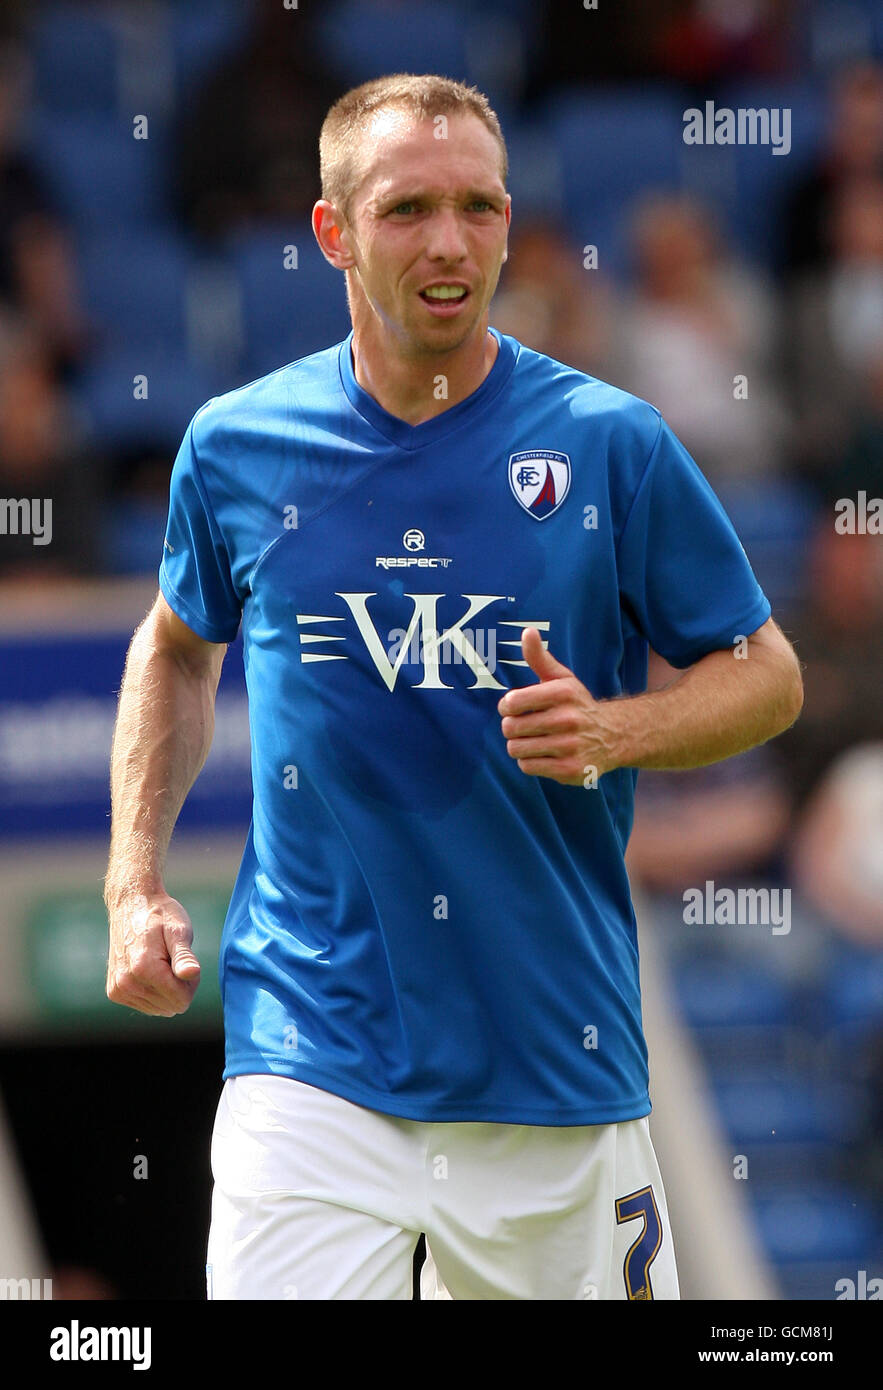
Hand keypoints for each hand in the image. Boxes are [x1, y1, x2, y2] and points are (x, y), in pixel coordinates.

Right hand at [106, 891, 200, 1016]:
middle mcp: (127, 983)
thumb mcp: (178, 930)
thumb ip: (184, 955)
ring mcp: (118, 989)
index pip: (181, 1000)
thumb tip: (192, 974)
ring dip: (166, 989)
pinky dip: (153, 991)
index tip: (184, 959)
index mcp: (144, 968)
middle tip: (173, 958)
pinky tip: (149, 968)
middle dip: (179, 986)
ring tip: (161, 961)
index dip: (191, 982)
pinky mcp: (114, 992)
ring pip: (159, 1009)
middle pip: (171, 1007)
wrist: (132, 904)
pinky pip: (146, 1006)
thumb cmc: (160, 915)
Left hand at [497, 627, 619, 785]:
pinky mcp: (569, 769)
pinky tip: (545, 754)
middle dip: (512, 727)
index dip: (507, 706)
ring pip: (516, 749)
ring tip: (534, 740)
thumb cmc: (577, 705)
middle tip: (525, 726)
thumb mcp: (562, 679)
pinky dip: (530, 762)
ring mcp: (570, 746)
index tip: (514, 707)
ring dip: (520, 746)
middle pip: (510, 728)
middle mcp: (568, 719)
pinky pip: (527, 766)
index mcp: (563, 693)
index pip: (512, 702)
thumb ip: (540, 657)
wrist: (612, 736)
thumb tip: (527, 632)